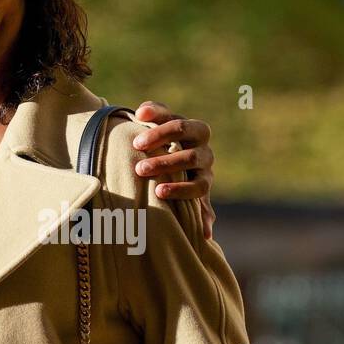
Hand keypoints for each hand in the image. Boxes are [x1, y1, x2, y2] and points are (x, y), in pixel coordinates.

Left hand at [132, 102, 215, 238]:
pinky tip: (203, 232)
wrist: (172, 150)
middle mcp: (205, 153)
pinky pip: (207, 208)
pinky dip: (206, 219)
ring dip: (179, 188)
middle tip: (139, 168)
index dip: (160, 134)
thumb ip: (151, 111)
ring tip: (158, 192)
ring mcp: (207, 175)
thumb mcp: (157, 119)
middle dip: (164, 163)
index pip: (181, 127)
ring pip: (199, 184)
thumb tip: (142, 112)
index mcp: (196, 130)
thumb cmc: (160, 133)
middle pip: (189, 156)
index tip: (136, 142)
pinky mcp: (204, 194)